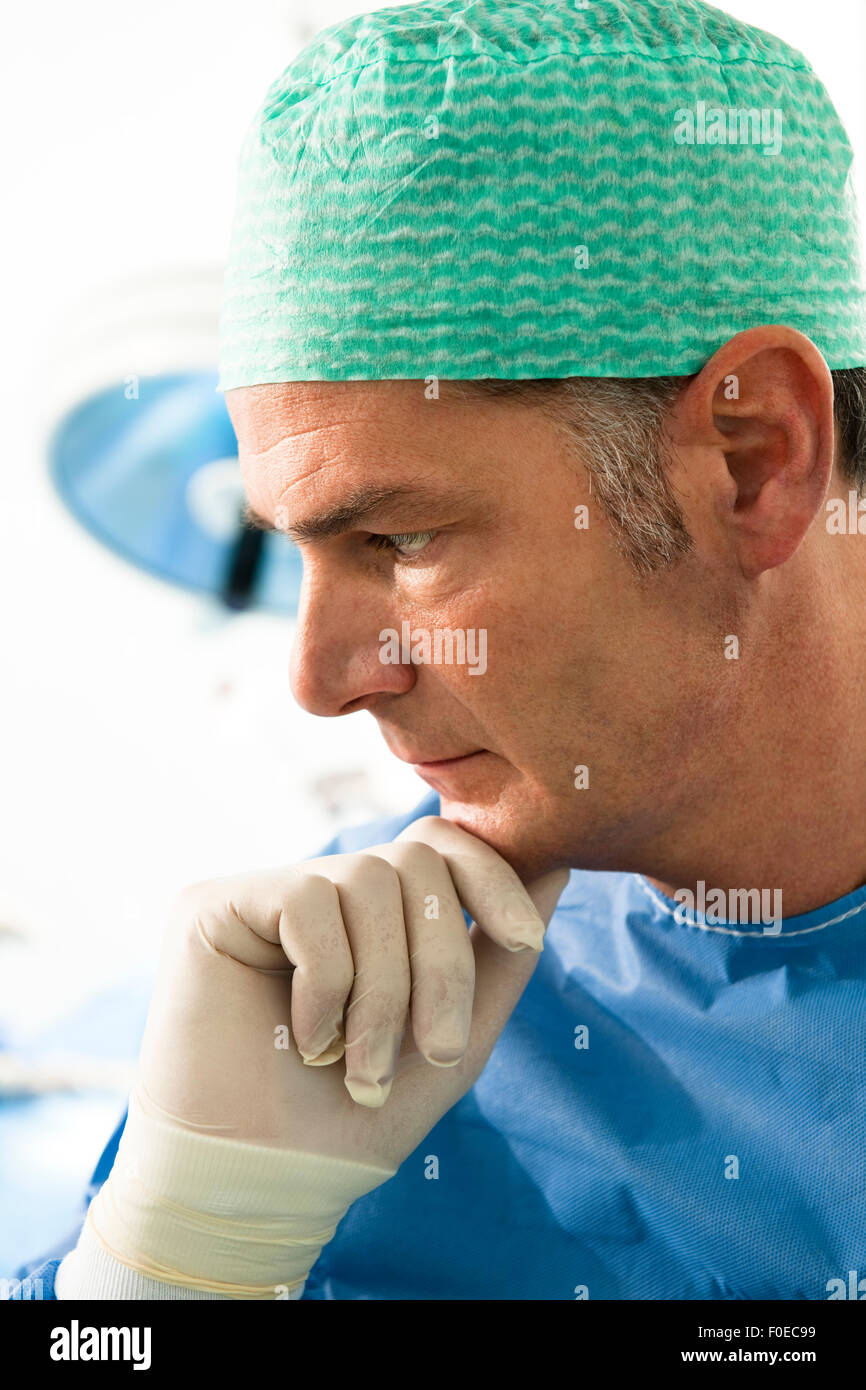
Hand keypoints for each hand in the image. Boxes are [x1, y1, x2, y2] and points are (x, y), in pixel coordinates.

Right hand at [137, 815, 568, 1172]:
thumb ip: (500, 958)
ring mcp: (269, 892)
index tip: (527, 941)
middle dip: (442, 963)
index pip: (441, 844)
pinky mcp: (215, 904)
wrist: (261, 1185)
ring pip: (369, 881)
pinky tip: (306, 1043)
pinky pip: (307, 901)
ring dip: (383, 990)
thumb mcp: (454, 1038)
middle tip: (436, 1051)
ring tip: (360, 1067)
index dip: (492, 878)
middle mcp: (323, 889)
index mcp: (375, 915)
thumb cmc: (355, 1121)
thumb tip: (559, 868)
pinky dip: (325, 984)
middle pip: (416, 862)